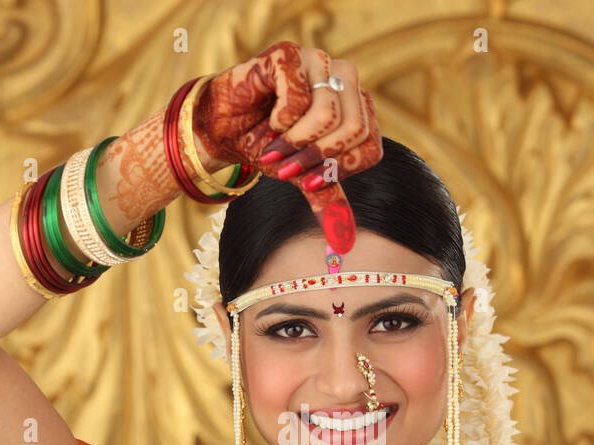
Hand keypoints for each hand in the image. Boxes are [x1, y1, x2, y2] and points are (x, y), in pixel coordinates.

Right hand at [190, 39, 382, 254]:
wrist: (221, 129)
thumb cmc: (265, 145)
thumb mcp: (300, 175)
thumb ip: (326, 197)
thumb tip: (345, 241)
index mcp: (358, 107)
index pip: (372, 147)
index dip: (340, 170)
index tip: (308, 182)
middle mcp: (344, 79)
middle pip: (355, 129)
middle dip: (316, 158)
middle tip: (287, 168)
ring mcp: (319, 62)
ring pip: (327, 113)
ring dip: (296, 142)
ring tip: (275, 146)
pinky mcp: (290, 54)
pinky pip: (297, 98)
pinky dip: (280, 121)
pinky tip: (268, 118)